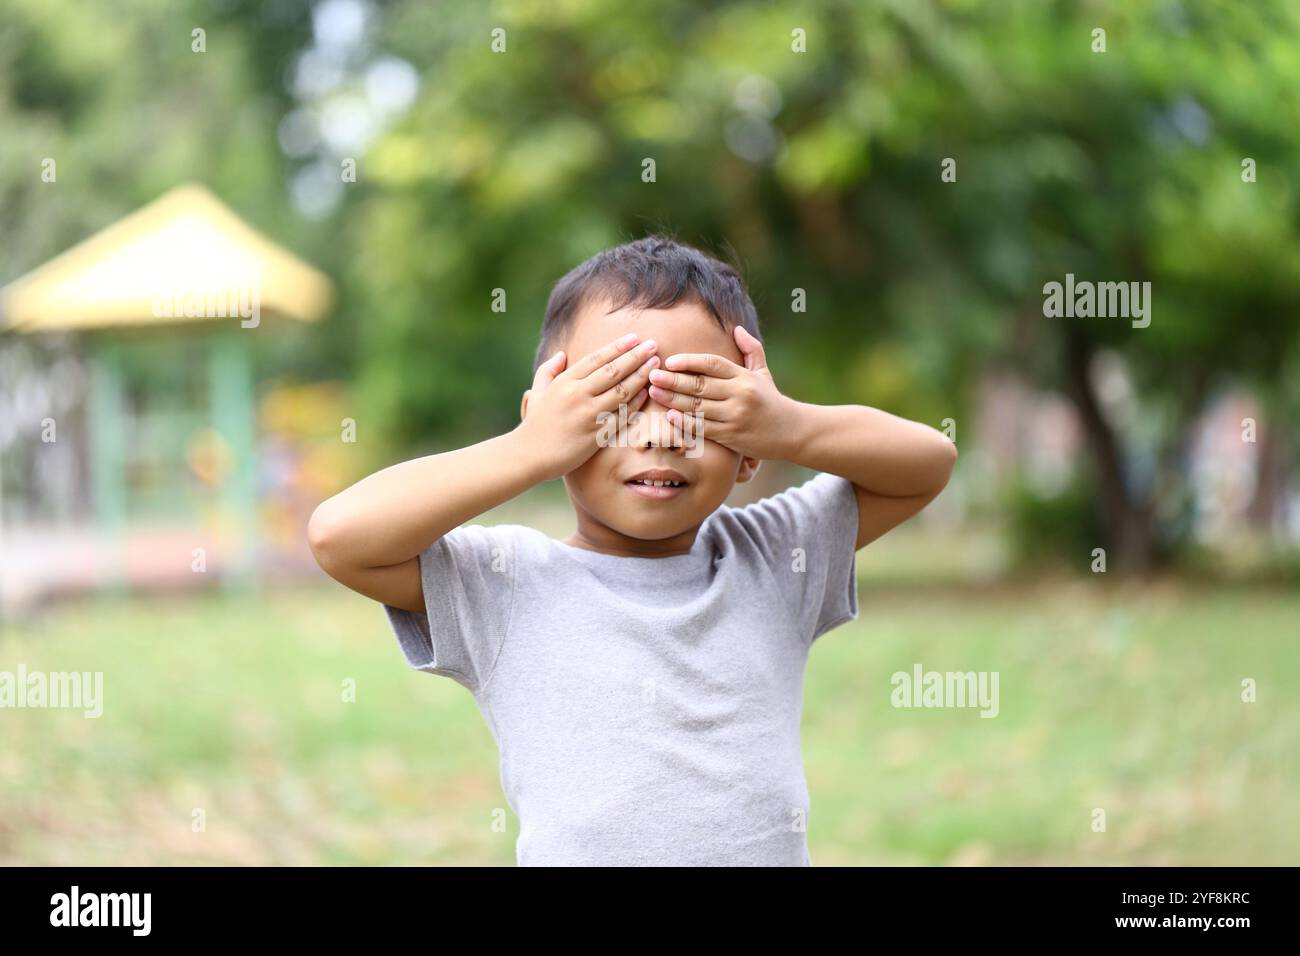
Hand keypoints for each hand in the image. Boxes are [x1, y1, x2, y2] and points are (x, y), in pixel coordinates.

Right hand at [516, 332, 658, 478]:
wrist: (530, 456)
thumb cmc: (535, 423)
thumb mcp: (536, 391)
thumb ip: (548, 370)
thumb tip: (562, 354)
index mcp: (565, 381)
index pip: (597, 358)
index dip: (618, 347)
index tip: (635, 338)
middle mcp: (578, 395)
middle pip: (613, 371)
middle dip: (636, 356)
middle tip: (653, 345)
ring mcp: (588, 415)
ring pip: (621, 391)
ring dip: (641, 376)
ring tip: (655, 365)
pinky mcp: (596, 434)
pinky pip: (622, 415)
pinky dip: (636, 402)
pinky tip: (647, 392)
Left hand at [648, 325, 795, 459]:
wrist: (792, 431)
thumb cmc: (771, 400)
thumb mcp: (763, 372)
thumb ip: (751, 349)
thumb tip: (736, 329)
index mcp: (744, 377)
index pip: (712, 364)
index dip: (689, 361)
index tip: (670, 361)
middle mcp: (740, 395)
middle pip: (700, 385)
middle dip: (673, 380)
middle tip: (652, 375)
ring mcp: (735, 416)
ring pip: (698, 407)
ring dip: (673, 400)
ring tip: (654, 392)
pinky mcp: (732, 437)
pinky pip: (703, 429)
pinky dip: (686, 422)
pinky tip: (670, 416)